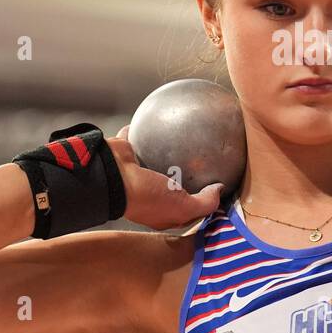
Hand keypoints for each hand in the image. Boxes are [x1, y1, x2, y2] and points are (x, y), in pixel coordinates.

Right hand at [108, 125, 224, 230]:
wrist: (112, 176)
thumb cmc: (146, 197)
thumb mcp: (182, 206)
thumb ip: (204, 202)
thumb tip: (220, 190)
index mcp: (160, 211)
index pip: (186, 210)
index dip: (202, 203)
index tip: (217, 189)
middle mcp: (148, 194)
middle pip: (174, 185)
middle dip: (188, 176)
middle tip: (206, 163)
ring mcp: (137, 173)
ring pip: (159, 160)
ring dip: (171, 152)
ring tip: (190, 138)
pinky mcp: (129, 154)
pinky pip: (142, 139)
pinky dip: (150, 130)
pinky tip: (166, 121)